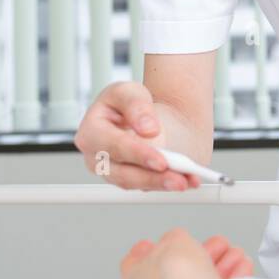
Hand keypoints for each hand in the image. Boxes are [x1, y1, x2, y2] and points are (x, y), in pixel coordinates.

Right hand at [73, 80, 199, 191]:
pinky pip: (146, 186)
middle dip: (152, 177)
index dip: (137, 154)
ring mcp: (112, 172)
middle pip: (122, 173)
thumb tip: (147, 128)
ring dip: (161, 185)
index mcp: (91, 132)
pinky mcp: (129, 181)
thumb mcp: (130, 92)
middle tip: (178, 178)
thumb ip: (136, 105)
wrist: (145, 116)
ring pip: (135, 184)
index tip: (161, 160)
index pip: (114, 147)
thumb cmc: (131, 103)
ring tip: (185, 181)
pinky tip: (187, 180)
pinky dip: (167, 184)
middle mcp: (97, 157)